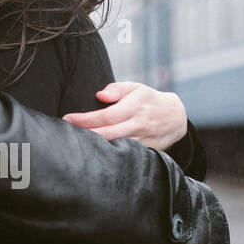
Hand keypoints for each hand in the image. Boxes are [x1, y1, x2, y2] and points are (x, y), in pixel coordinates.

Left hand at [62, 82, 187, 150]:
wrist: (176, 117)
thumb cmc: (149, 100)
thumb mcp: (136, 88)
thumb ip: (117, 89)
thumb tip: (99, 95)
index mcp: (135, 106)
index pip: (106, 115)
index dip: (85, 119)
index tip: (68, 119)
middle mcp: (140, 124)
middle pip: (108, 134)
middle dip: (86, 135)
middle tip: (66, 133)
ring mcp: (144, 139)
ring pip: (117, 147)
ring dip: (96, 147)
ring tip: (77, 144)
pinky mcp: (147, 151)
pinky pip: (126, 155)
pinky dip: (110, 156)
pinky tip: (96, 155)